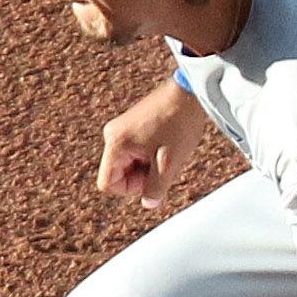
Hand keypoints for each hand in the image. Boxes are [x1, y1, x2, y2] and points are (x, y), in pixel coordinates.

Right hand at [96, 79, 210, 207]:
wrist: (188, 93)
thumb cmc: (179, 124)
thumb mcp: (170, 163)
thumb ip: (156, 187)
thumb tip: (148, 203)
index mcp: (116, 144)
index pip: (108, 184)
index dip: (131, 189)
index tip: (153, 178)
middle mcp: (112, 135)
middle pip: (119, 174)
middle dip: (142, 176)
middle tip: (164, 163)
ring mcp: (121, 129)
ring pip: (129, 164)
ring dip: (149, 166)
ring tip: (167, 151)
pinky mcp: (130, 126)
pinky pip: (135, 152)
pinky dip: (150, 155)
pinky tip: (166, 145)